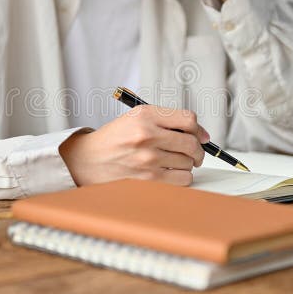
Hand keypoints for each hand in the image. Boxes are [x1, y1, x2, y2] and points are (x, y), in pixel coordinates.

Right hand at [58, 105, 210, 186]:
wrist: (89, 159)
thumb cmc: (115, 138)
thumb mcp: (137, 118)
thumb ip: (168, 121)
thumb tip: (202, 135)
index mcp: (145, 115)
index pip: (188, 119)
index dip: (198, 129)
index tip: (199, 136)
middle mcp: (147, 134)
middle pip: (192, 142)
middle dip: (198, 150)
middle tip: (193, 152)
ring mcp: (148, 157)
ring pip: (188, 162)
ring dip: (186, 164)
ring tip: (172, 161)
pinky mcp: (149, 177)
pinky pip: (183, 179)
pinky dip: (182, 177)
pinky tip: (170, 172)